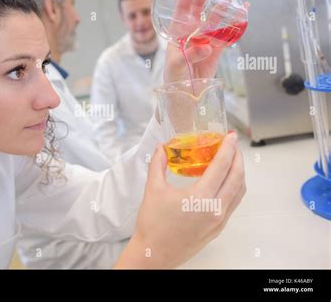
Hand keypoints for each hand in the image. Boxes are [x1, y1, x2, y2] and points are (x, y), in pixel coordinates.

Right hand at [115, 132, 245, 268]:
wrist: (153, 254)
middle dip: (238, 158)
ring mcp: (219, 221)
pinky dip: (234, 188)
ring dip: (239, 173)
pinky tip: (223, 183)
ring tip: (231, 161)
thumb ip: (158, 165)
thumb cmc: (152, 225)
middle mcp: (215, 209)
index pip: (222, 167)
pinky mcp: (218, 228)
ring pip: (239, 192)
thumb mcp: (153, 190)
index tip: (231, 137)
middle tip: (233, 145)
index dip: (228, 148)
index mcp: (200, 198)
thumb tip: (161, 148)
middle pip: (237, 178)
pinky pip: (233, 204)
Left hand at [163, 0, 248, 83]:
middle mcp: (192, 33)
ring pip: (217, 18)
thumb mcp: (176, 66)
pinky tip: (244, 9)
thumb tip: (206, 46)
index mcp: (178, 34)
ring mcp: (205, 40)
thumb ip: (190, 55)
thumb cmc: (174, 78)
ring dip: (227, 3)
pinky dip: (237, 21)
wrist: (185, 95)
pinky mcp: (217, 49)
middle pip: (201, 9)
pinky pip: (227, 33)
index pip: (182, 11)